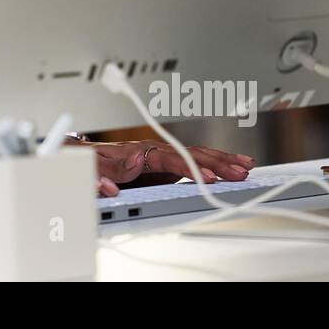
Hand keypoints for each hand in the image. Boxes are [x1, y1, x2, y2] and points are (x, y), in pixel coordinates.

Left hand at [67, 137, 254, 195]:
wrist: (84, 158)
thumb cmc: (89, 161)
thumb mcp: (90, 166)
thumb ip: (105, 171)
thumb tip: (125, 171)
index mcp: (139, 151)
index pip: (171, 159)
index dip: (190, 168)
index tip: (208, 177)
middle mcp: (154, 151)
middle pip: (190, 153)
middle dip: (216, 162)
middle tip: (240, 171)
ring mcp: (162, 159)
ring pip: (196, 156)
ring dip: (221, 161)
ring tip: (245, 167)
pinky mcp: (165, 168)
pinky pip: (193, 163)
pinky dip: (213, 165)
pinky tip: (229, 169)